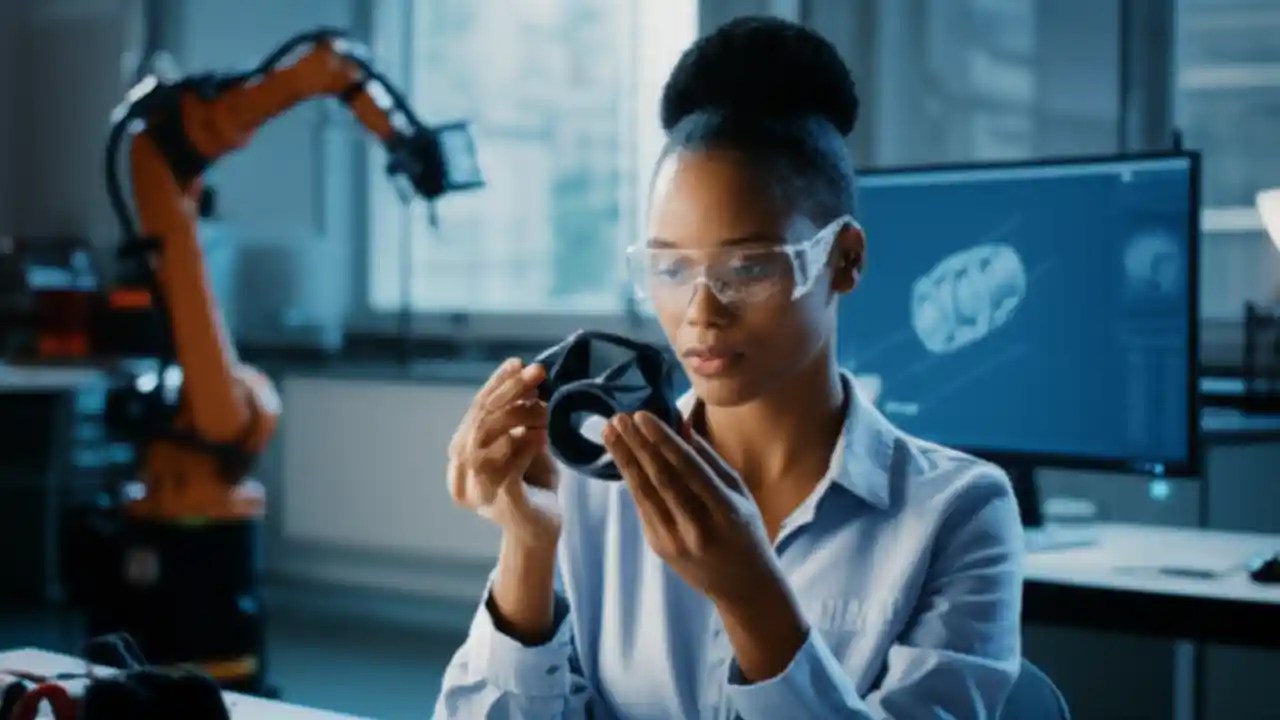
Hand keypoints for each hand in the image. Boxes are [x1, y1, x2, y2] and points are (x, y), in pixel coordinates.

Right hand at [447, 357, 560, 548]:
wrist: (543, 528)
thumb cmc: (534, 482)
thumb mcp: (525, 441)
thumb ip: (519, 415)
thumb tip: (526, 375)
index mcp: (463, 452)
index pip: (476, 409)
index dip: (495, 384)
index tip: (518, 363)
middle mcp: (462, 471)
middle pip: (480, 420)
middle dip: (510, 392)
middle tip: (537, 372)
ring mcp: (478, 489)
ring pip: (486, 440)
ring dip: (517, 417)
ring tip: (545, 407)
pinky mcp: (500, 503)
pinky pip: (507, 467)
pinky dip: (524, 446)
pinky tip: (544, 435)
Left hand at [602, 411, 775, 604]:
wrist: (743, 587)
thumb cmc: (746, 530)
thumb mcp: (739, 492)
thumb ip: (709, 459)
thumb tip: (680, 425)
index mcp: (725, 510)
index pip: (688, 469)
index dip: (662, 441)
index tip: (642, 416)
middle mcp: (698, 527)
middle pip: (661, 479)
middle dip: (637, 445)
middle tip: (618, 417)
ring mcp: (676, 541)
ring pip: (645, 494)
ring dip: (625, 460)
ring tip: (610, 433)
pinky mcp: (660, 548)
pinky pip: (643, 508)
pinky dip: (632, 481)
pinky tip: (622, 458)